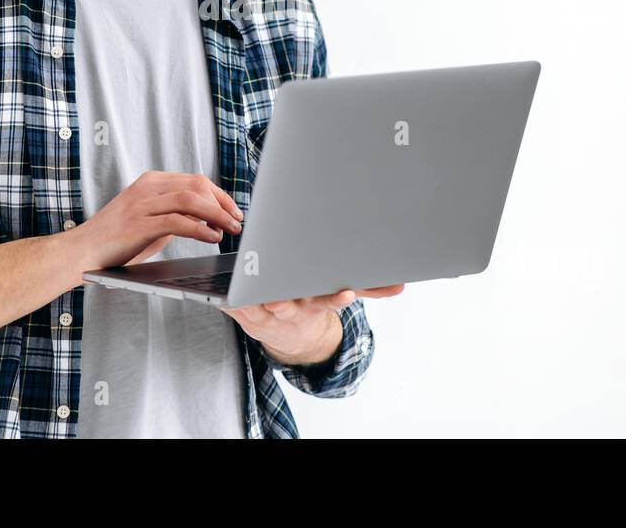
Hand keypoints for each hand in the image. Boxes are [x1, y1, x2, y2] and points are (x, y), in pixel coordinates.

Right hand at [72, 171, 243, 271]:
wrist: (82, 252)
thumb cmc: (117, 240)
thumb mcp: (150, 220)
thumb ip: (174, 214)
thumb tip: (208, 218)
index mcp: (151, 182)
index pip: (196, 181)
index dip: (221, 196)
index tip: (235, 211)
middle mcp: (147, 188)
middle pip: (197, 186)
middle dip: (223, 204)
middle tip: (238, 222)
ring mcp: (141, 204)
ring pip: (191, 199)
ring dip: (217, 215)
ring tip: (230, 229)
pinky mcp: (138, 224)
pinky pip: (177, 221)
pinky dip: (200, 228)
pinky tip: (212, 237)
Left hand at [221, 284, 404, 366]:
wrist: (295, 338)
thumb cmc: (316, 304)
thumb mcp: (338, 297)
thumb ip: (371, 289)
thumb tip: (401, 286)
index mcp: (317, 304)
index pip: (328, 302)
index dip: (336, 299)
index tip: (345, 294)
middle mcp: (295, 310)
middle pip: (291, 307)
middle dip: (287, 302)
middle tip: (281, 299)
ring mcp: (269, 315)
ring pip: (260, 308)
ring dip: (253, 302)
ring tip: (245, 295)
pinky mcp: (248, 317)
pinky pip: (237, 310)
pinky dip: (230, 304)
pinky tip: (225, 298)